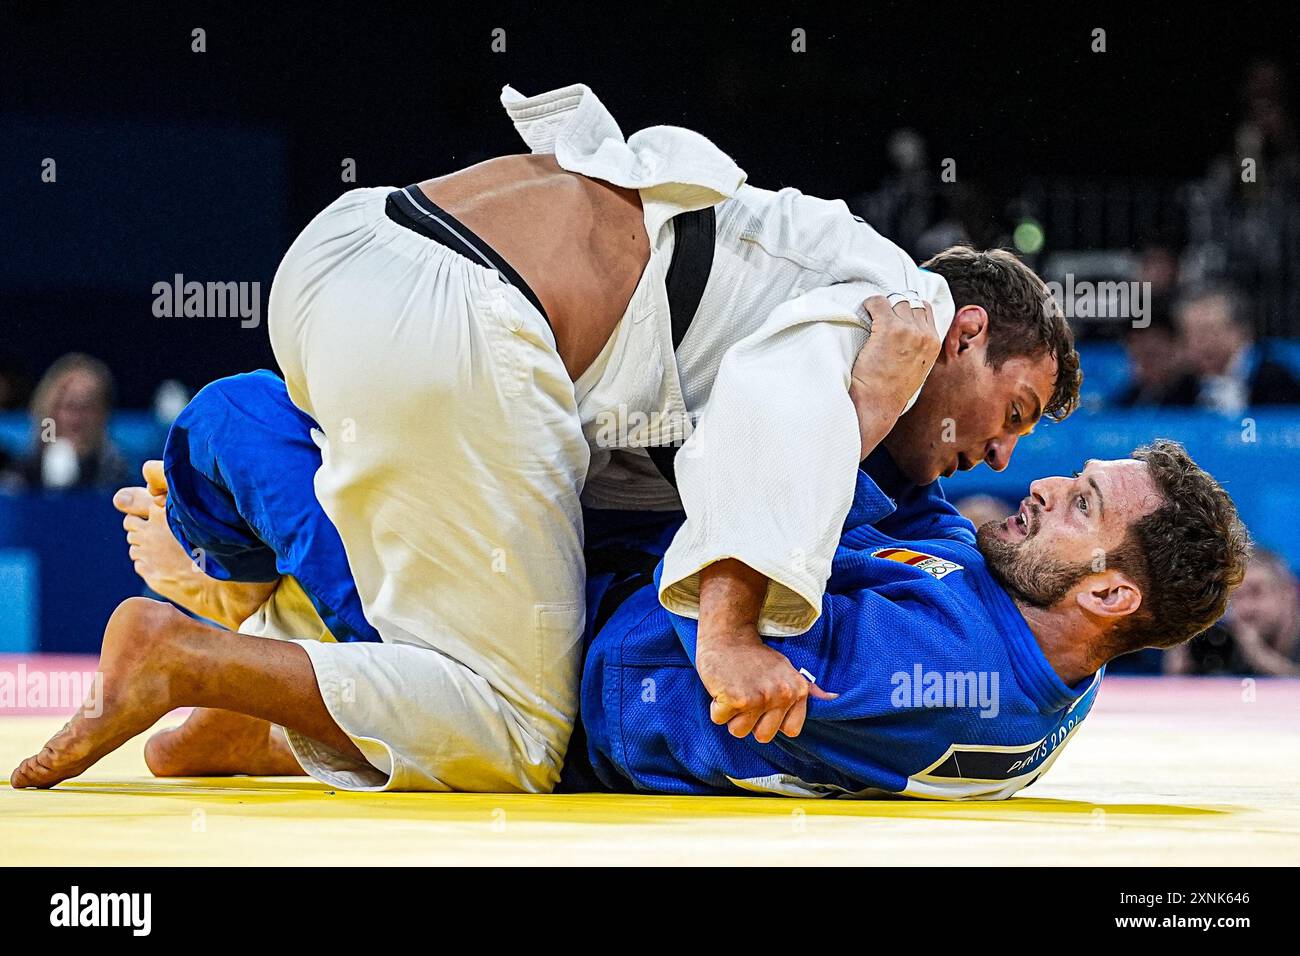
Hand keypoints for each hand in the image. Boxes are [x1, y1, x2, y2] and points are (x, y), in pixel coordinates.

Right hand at [695, 626, 835, 742]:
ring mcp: (758, 698)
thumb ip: (809, 689)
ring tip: (735, 691)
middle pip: (764, 736)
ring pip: (739, 731)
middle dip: (750, 721)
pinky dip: (716, 707)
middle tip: (747, 697)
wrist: (728, 636)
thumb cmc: (756, 657)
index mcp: (797, 690)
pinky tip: (722, 689)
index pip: (790, 731)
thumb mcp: (788, 669)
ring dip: (732, 715)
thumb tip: (835, 698)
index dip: (773, 720)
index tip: (766, 704)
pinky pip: (719, 720)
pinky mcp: (734, 699)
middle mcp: (781, 695)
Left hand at [849, 295, 940, 456]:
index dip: (908, 309)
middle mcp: (925, 334)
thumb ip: (916, 349)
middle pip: (911, 302)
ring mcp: (908, 330)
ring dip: (882, 305)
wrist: (877, 405)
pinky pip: (878, 302)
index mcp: (933, 344)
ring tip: (870, 316)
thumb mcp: (915, 369)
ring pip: (896, 300)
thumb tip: (904, 334)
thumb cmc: (890, 392)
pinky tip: (863, 313)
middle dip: (895, 305)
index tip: (894, 314)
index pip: (925, 309)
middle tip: (879, 314)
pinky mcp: (889, 328)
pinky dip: (869, 304)